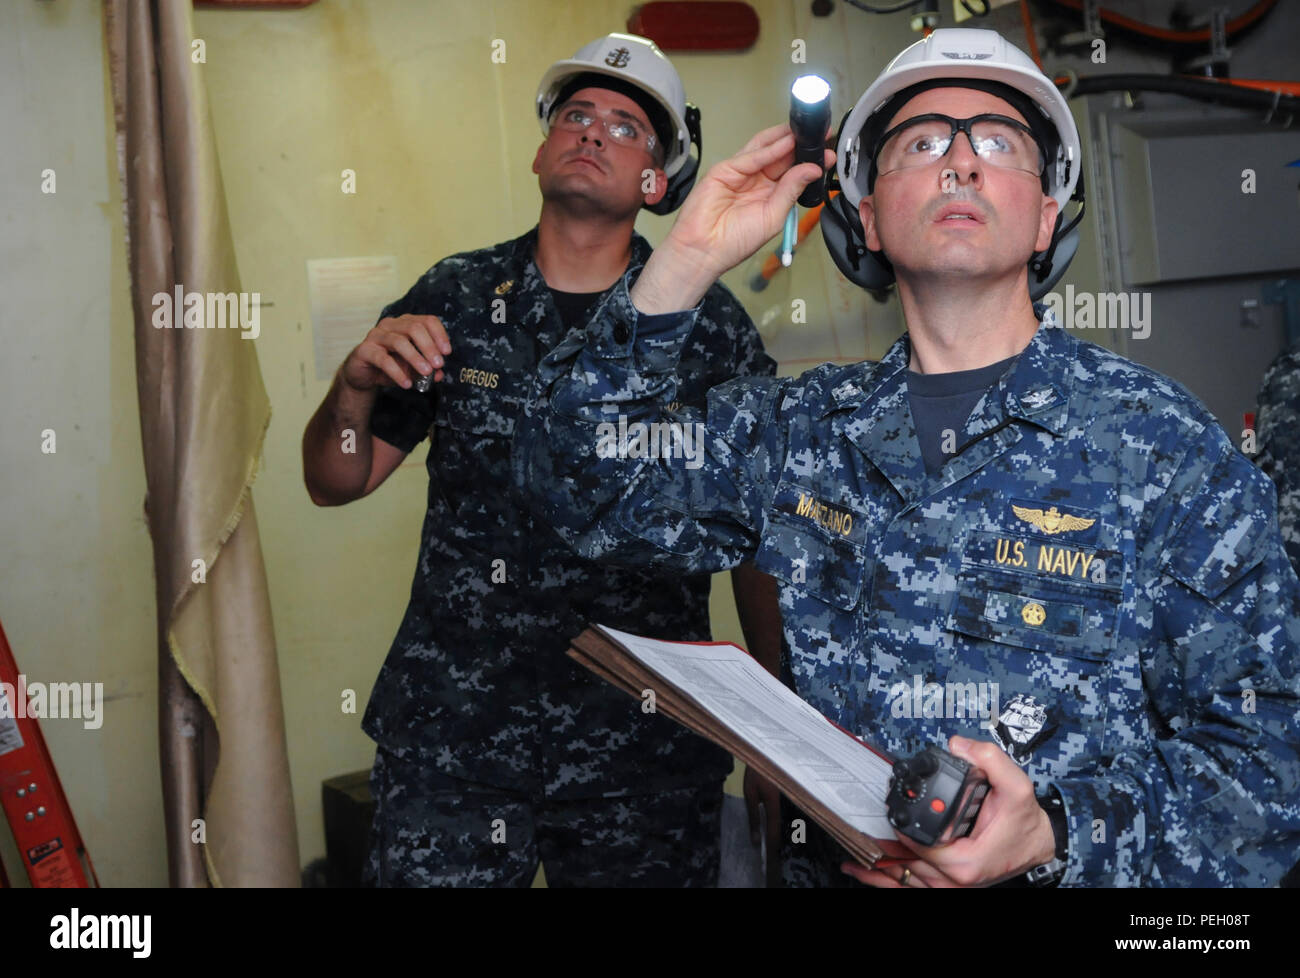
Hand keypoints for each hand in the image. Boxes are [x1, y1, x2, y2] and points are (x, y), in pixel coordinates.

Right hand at [340, 313, 450, 391]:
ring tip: (426, 372)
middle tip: (438, 364)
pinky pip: (383, 359)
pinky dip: (397, 372)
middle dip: (429, 346)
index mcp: (405, 323)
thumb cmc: (391, 365)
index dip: (439, 335)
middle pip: (414, 328)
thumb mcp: (412, 368)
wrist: (363, 375)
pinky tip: (407, 383)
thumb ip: (427, 369)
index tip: (447, 352)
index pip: (427, 321)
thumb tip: (440, 374)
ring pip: (399, 341)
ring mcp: (376, 336)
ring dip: (415, 358)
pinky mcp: (365, 350)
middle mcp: (390, 325)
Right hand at [631, 124, 834, 313]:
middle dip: (801, 144)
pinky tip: (786, 142)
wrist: (704, 250)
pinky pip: (751, 157)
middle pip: (781, 155)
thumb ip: (791, 190)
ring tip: (807, 130)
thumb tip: (812, 170)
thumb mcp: (773, 217)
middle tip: (822, 134)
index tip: (829, 155)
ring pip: (766, 149)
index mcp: (770, 194)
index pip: (793, 171)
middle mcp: (756, 181)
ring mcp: (741, 173)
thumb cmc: (734, 242)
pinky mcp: (725, 170)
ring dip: (786, 138)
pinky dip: (769, 149)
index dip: (810, 161)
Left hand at [742, 766, 782, 886]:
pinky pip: (776, 814)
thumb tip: (754, 838)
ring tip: (769, 848)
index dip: (771, 847)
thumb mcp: (750, 794)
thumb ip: (753, 816)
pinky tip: (769, 829)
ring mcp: (781, 800)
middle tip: (770, 860)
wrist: (762, 752)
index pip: (773, 832)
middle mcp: (781, 804)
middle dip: (773, 844)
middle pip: (778, 829)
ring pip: (778, 822)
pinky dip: (773, 824)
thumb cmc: (755, 772)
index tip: (769, 860)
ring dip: (773, 834)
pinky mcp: (779, 796)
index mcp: (774, 805)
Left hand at [840, 735, 1057, 887]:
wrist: (1037, 843)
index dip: (901, 831)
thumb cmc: (1024, 821)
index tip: (889, 814)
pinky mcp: (949, 885)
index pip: (920, 848)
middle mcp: (956, 879)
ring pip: (906, 881)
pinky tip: (863, 873)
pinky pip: (913, 886)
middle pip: (908, 865)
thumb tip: (958, 744)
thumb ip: (990, 760)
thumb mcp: (1017, 785)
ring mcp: (951, 886)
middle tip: (857, 832)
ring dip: (879, 870)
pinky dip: (888, 882)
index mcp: (967, 860)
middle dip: (883, 848)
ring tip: (850, 861)